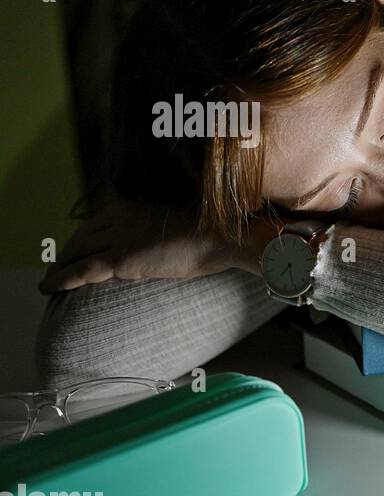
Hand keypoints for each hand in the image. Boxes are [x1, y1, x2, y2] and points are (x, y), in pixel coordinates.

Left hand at [38, 197, 237, 293]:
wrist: (222, 238)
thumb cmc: (208, 237)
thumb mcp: (171, 228)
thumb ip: (151, 233)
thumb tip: (148, 249)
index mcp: (129, 207)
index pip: (92, 225)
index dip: (78, 241)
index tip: (74, 252)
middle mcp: (119, 217)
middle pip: (80, 237)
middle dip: (66, 254)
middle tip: (55, 269)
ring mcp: (120, 236)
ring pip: (77, 253)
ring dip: (59, 268)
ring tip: (49, 282)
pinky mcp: (122, 258)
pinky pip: (82, 270)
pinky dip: (61, 279)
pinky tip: (48, 287)